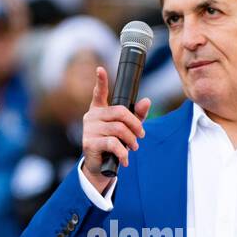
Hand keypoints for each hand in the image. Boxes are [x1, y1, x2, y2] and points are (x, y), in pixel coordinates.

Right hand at [81, 65, 150, 192]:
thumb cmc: (113, 144)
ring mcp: (89, 129)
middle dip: (135, 125)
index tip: (100, 69)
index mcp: (99, 109)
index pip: (99, 92)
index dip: (101, 81)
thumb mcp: (127, 129)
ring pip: (118, 129)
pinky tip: (125, 159)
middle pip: (120, 112)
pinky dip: (123, 153)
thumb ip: (136, 115)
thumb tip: (147, 101)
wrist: (100, 167)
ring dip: (131, 140)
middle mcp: (92, 116)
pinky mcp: (89, 143)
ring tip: (133, 148)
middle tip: (141, 135)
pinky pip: (113, 143)